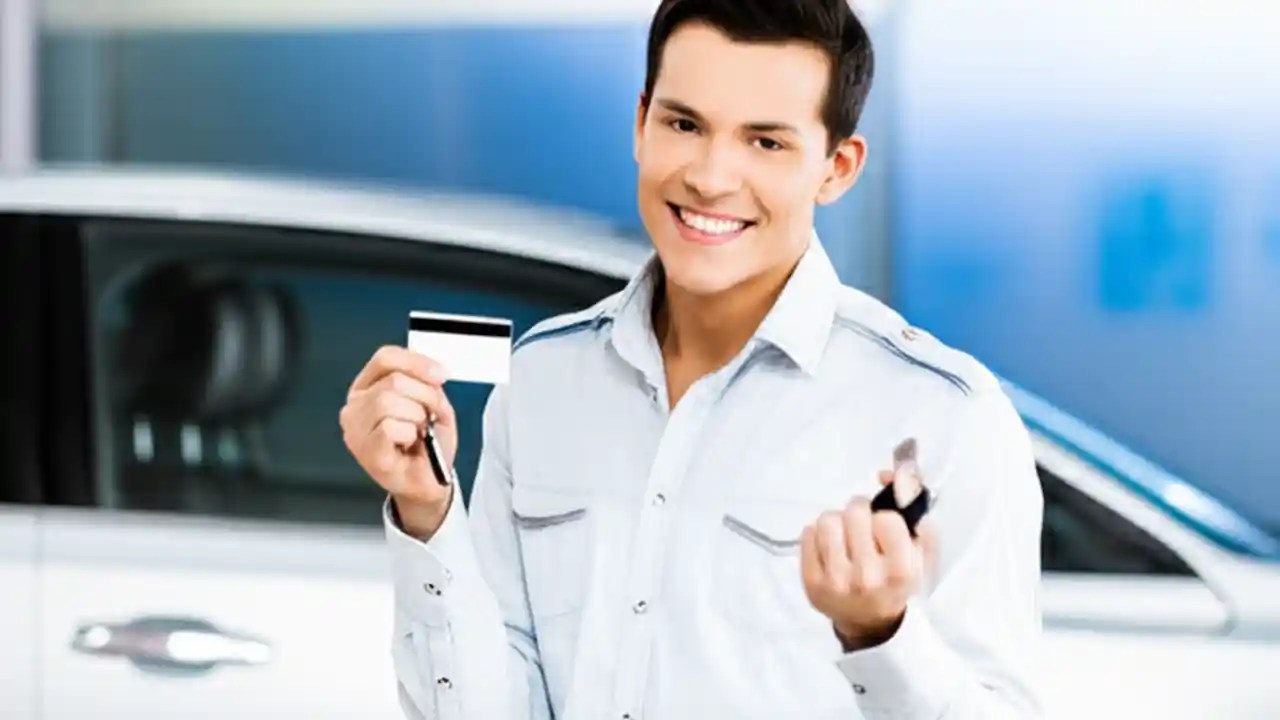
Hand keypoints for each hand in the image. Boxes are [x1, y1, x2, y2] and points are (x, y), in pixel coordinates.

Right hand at [339, 345, 456, 537]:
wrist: (428, 480)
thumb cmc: (427, 443)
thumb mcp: (433, 403)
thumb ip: (428, 384)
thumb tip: (433, 374)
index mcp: (368, 387)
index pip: (386, 358)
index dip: (416, 362)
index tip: (441, 375)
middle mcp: (356, 405)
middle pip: (393, 380)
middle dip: (424, 396)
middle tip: (430, 415)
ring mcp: (356, 429)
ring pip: (388, 401)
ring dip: (416, 416)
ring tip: (418, 431)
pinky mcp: (365, 450)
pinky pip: (389, 427)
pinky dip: (408, 434)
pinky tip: (408, 444)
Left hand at [800, 471, 937, 650]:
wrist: (870, 622)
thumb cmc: (896, 580)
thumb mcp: (917, 550)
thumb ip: (912, 507)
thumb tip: (886, 472)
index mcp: (900, 571)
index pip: (886, 518)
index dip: (884, 518)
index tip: (883, 531)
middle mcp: (867, 577)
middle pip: (854, 512)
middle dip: (860, 513)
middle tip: (862, 529)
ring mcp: (836, 581)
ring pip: (828, 519)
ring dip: (837, 522)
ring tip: (845, 538)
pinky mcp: (811, 582)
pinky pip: (807, 533)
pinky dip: (818, 535)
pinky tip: (830, 549)